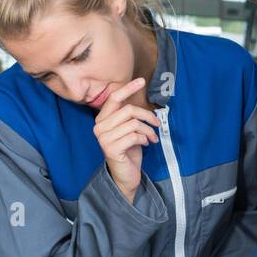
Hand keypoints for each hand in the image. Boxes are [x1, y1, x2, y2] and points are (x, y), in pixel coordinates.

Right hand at [92, 77, 158, 200]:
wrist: (126, 176)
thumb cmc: (129, 151)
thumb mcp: (129, 129)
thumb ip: (129, 116)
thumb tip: (140, 98)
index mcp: (102, 120)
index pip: (114, 98)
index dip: (128, 88)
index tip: (141, 81)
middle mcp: (99, 128)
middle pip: (129, 111)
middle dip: (147, 116)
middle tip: (157, 124)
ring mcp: (103, 139)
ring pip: (133, 124)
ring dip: (148, 131)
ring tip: (152, 138)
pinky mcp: (111, 149)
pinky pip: (134, 136)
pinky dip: (144, 139)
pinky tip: (146, 144)